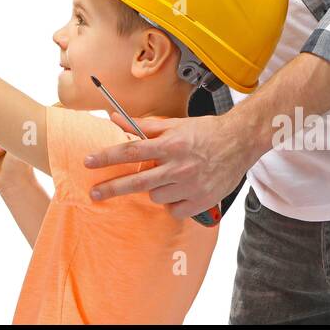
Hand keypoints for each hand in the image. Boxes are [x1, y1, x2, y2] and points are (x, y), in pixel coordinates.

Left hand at [83, 110, 260, 219]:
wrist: (240, 142)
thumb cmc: (207, 131)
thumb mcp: (176, 123)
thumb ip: (145, 125)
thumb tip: (116, 119)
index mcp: (169, 145)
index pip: (130, 152)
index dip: (106, 157)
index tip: (88, 162)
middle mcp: (178, 167)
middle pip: (136, 182)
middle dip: (111, 188)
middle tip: (94, 193)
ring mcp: (190, 186)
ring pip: (156, 197)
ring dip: (155, 190)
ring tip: (168, 177)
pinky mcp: (201, 201)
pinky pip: (174, 210)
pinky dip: (173, 203)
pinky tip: (180, 191)